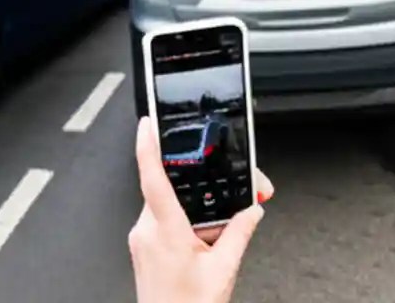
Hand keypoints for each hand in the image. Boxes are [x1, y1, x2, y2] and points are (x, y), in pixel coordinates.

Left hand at [129, 117, 273, 302]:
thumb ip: (239, 234)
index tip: (147, 124)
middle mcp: (147, 232)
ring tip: (214, 238)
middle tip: (229, 198)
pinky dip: (184, 223)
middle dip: (200, 189)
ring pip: (168, 206)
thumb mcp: (223, 270)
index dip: (148, 147)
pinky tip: (201, 242)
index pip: (152, 178)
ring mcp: (142, 240)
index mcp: (165, 232)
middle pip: (171, 190)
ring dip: (194, 211)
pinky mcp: (143, 248)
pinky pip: (163, 221)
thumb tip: (252, 210)